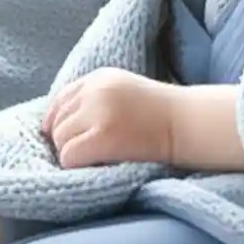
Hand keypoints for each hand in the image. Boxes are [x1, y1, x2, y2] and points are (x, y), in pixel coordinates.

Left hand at [41, 68, 177, 168]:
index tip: (70, 139)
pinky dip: (78, 166)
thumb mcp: (125, 93)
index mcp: (99, 78)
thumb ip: (95, 100)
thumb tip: (54, 125)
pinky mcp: (102, 136)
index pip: (60, 100)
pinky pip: (69, 156)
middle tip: (90, 153)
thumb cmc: (161, 115)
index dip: (59, 123)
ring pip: (60, 140)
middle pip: (57, 122)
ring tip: (98, 158)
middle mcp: (95, 90)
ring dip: (74, 154)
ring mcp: (98, 112)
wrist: (188, 123)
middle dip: (67, 140)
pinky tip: (98, 165)